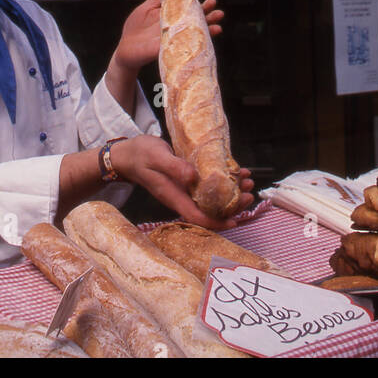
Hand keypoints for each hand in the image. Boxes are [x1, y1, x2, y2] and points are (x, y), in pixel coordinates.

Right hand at [110, 136, 252, 230]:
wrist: (128, 155)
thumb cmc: (141, 154)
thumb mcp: (157, 156)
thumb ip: (174, 167)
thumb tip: (193, 177)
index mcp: (174, 196)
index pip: (198, 217)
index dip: (217, 222)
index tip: (235, 220)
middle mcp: (182, 197)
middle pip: (210, 211)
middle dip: (232, 206)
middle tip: (249, 193)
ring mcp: (185, 190)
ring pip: (212, 200)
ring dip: (231, 193)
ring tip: (247, 180)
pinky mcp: (187, 181)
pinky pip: (208, 187)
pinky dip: (223, 182)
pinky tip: (235, 172)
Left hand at [111, 0, 223, 75]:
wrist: (125, 48)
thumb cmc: (137, 27)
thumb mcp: (150, 6)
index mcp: (174, 18)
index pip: (192, 12)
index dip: (203, 6)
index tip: (213, 1)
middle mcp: (177, 30)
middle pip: (197, 24)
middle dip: (209, 18)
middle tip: (219, 13)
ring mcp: (174, 42)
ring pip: (194, 36)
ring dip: (207, 32)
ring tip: (218, 27)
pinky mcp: (166, 52)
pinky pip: (181, 49)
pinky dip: (191, 45)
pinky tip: (200, 42)